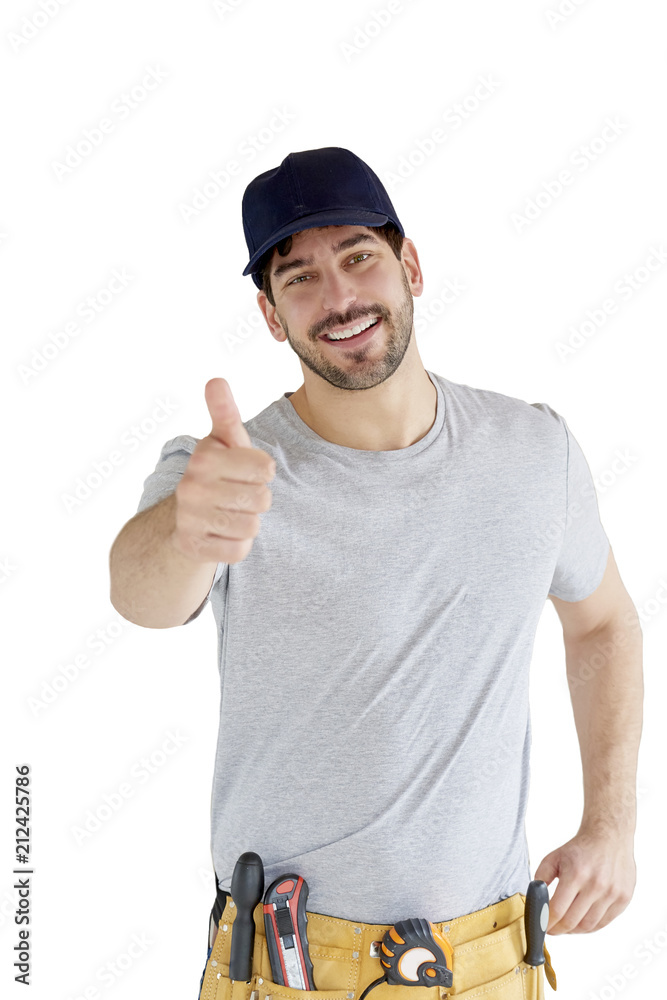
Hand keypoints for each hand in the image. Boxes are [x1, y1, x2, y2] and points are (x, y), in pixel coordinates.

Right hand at [170, 378, 275, 564]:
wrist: (185, 517)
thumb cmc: (218, 473)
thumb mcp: (224, 441)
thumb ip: (224, 412)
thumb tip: (216, 381)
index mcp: (204, 457)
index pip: (265, 469)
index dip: (263, 472)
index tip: (248, 471)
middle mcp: (191, 487)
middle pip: (262, 499)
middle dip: (258, 499)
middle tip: (239, 495)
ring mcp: (189, 519)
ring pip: (252, 526)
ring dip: (249, 522)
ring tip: (231, 513)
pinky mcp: (193, 547)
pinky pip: (239, 550)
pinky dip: (238, 545)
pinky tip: (223, 533)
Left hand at [534, 829, 635, 933]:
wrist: (609, 837)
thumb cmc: (580, 849)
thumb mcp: (554, 857)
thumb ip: (541, 878)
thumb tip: (536, 901)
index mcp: (576, 873)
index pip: (558, 910)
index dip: (546, 922)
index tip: (541, 926)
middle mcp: (596, 885)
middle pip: (572, 921)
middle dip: (558, 929)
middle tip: (551, 930)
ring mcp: (612, 893)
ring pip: (588, 926)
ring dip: (574, 931)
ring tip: (565, 927)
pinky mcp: (623, 898)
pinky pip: (604, 922)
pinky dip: (590, 927)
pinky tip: (581, 922)